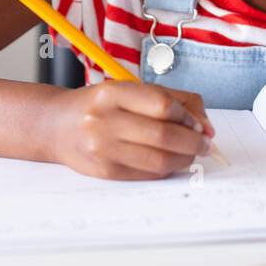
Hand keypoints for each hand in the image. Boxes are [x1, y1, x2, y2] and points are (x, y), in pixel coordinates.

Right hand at [49, 80, 215, 179]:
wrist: (58, 126)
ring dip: (184, 159)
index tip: (200, 125)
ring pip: (159, 160)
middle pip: (164, 136)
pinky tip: (170, 161)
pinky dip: (167, 169)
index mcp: (113, 93)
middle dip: (194, 143)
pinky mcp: (105, 171)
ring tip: (191, 154)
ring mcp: (103, 149)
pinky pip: (147, 174)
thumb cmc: (100, 106)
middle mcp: (104, 120)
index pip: (162, 106)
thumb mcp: (131, 90)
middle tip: (205, 144)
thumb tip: (207, 126)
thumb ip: (172, 100)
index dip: (189, 117)